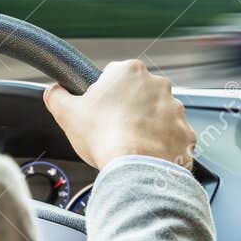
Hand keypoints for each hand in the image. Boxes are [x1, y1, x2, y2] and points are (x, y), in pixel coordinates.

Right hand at [43, 59, 196, 168]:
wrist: (136, 169)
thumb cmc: (104, 137)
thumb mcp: (67, 113)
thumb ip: (57, 96)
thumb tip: (54, 91)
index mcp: (130, 71)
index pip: (114, 76)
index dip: (104, 95)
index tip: (100, 111)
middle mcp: (158, 84)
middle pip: (139, 94)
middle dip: (128, 109)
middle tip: (113, 129)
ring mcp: (176, 109)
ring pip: (158, 115)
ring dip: (147, 126)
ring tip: (131, 145)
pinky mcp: (186, 132)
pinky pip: (173, 137)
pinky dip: (163, 145)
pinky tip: (148, 155)